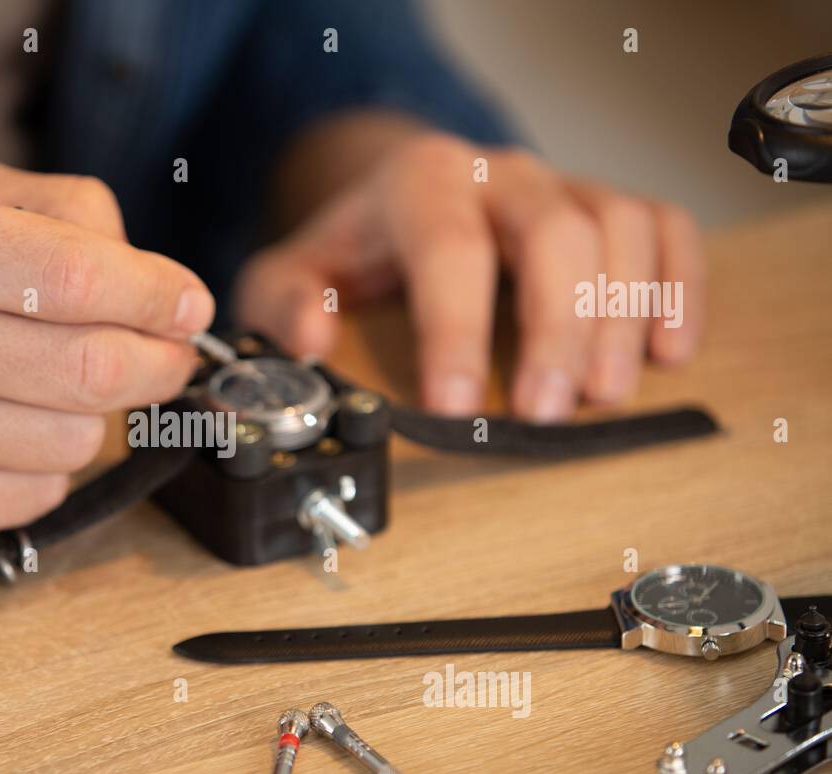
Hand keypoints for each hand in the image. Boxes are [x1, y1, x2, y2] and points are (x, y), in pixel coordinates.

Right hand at [0, 157, 212, 555]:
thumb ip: (45, 211)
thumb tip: (150, 275)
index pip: (73, 275)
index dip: (155, 295)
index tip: (189, 307)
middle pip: (92, 368)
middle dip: (158, 363)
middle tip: (168, 356)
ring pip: (75, 440)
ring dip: (92, 417)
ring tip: (46, 391)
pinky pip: (39, 496)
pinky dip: (47, 468)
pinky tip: (3, 438)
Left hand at [235, 130, 704, 420]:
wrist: (399, 198)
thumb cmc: (352, 252)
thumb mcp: (290, 275)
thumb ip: (283, 305)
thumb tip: (310, 342)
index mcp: (420, 182)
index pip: (448, 249)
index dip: (455, 331)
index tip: (455, 406)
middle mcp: (501, 172)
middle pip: (554, 233)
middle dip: (555, 328)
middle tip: (545, 413)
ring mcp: (562, 184)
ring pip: (620, 229)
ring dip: (622, 317)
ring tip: (605, 393)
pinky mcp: (608, 206)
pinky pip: (667, 228)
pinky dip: (679, 287)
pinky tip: (669, 351)